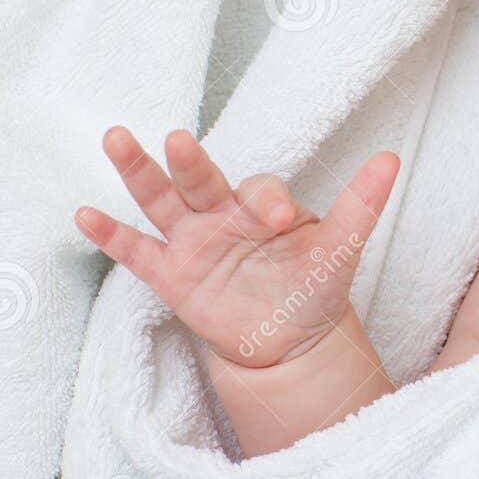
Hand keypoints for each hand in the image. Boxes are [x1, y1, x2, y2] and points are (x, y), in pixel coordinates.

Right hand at [75, 127, 399, 366]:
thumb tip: (393, 158)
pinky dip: (111, 235)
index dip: (267, 201)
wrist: (291, 340)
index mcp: (263, 205)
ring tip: (116, 138)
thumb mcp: (341, 249)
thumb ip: (362, 205)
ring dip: (138, 172)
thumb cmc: (314, 285)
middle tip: (177, 139)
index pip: (259, 190)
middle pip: (201, 179)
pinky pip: (136, 252)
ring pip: (161, 200)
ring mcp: (193, 242)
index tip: (280, 218)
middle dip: (189, 161)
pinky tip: (86, 213)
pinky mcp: (171, 274)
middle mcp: (223, 215)